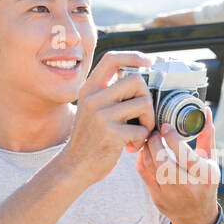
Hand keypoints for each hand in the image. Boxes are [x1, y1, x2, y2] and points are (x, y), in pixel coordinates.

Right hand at [56, 50, 154, 186]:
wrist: (74, 167)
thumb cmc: (90, 139)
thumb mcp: (92, 110)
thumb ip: (109, 95)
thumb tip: (140, 80)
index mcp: (90, 89)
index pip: (112, 59)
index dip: (133, 56)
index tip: (149, 62)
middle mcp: (93, 98)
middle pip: (136, 81)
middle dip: (147, 99)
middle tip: (141, 118)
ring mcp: (101, 115)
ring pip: (144, 104)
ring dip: (148, 122)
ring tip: (136, 134)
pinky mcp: (110, 133)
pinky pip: (142, 129)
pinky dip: (141, 140)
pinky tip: (128, 147)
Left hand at [136, 107, 219, 223]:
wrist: (196, 216)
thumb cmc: (204, 183)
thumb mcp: (211, 160)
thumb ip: (207, 135)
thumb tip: (204, 111)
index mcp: (204, 175)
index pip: (184, 154)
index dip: (171, 138)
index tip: (165, 126)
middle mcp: (188, 186)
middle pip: (164, 160)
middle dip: (155, 141)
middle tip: (153, 130)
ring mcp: (171, 194)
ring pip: (151, 166)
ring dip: (147, 148)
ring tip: (148, 138)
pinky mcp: (157, 197)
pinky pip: (144, 174)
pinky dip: (142, 160)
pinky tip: (145, 151)